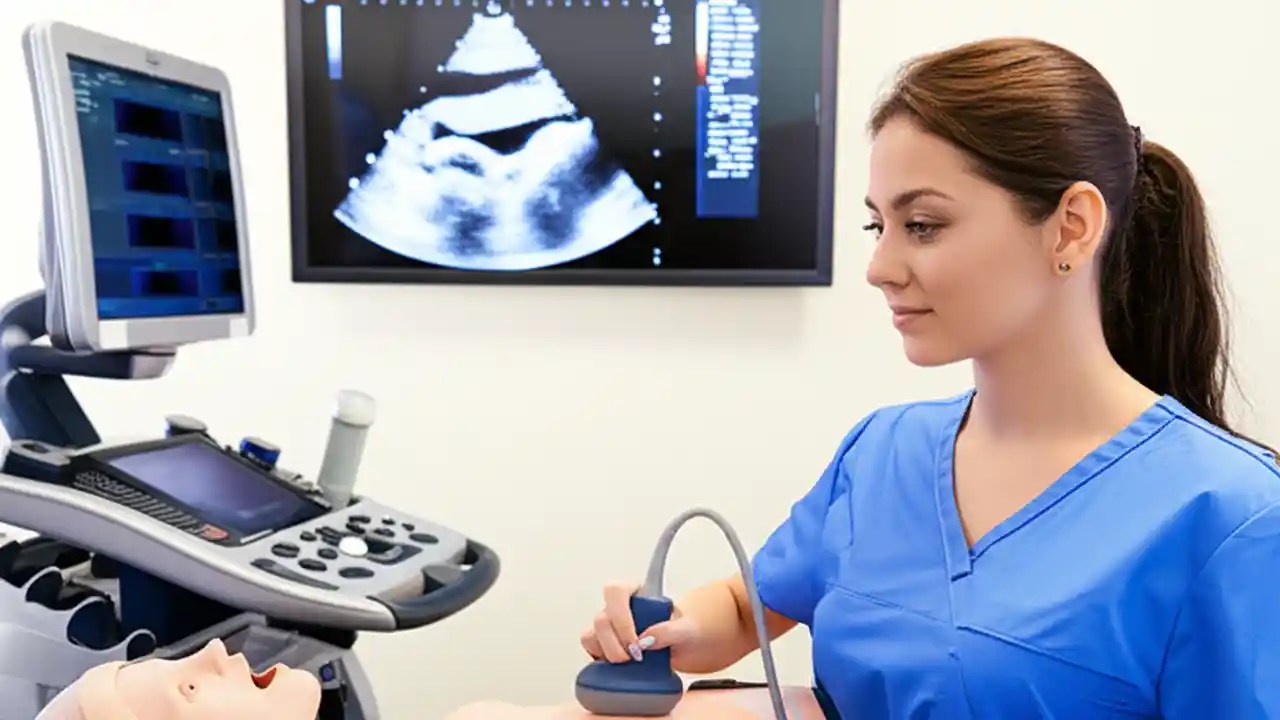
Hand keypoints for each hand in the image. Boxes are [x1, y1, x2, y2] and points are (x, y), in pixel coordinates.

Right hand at [580, 581, 699, 663]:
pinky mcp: (604, 645)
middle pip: (601, 617)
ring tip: (629, 663)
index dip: (621, 617)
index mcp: (637, 592)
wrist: (685, 646)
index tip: (637, 641)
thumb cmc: (685, 631)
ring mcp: (608, 626)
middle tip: (636, 656)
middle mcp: (618, 607)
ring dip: (608, 653)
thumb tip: (646, 639)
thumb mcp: (687, 630)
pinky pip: (591, 649)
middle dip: (616, 643)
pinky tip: (621, 666)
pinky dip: (602, 660)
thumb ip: (670, 631)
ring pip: (591, 635)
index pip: (615, 591)